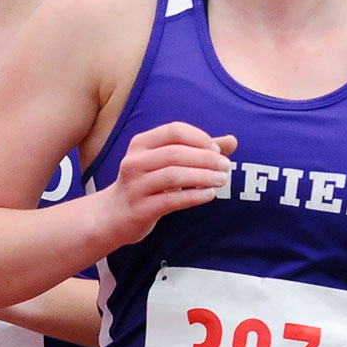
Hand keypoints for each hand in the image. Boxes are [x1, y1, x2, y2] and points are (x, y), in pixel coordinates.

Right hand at [96, 122, 235, 247]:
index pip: (173, 131)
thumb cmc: (147, 183)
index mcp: (140, 144)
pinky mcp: (140, 209)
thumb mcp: (165, 162)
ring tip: (221, 180)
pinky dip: (194, 196)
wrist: (114, 215)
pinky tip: (209, 195)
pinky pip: (171, 200)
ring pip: (173, 176)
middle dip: (205, 158)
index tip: (217, 148)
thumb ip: (198, 150)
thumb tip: (232, 140)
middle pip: (175, 153)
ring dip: (202, 176)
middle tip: (225, 165)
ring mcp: (135, 186)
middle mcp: (134, 162)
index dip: (198, 137)